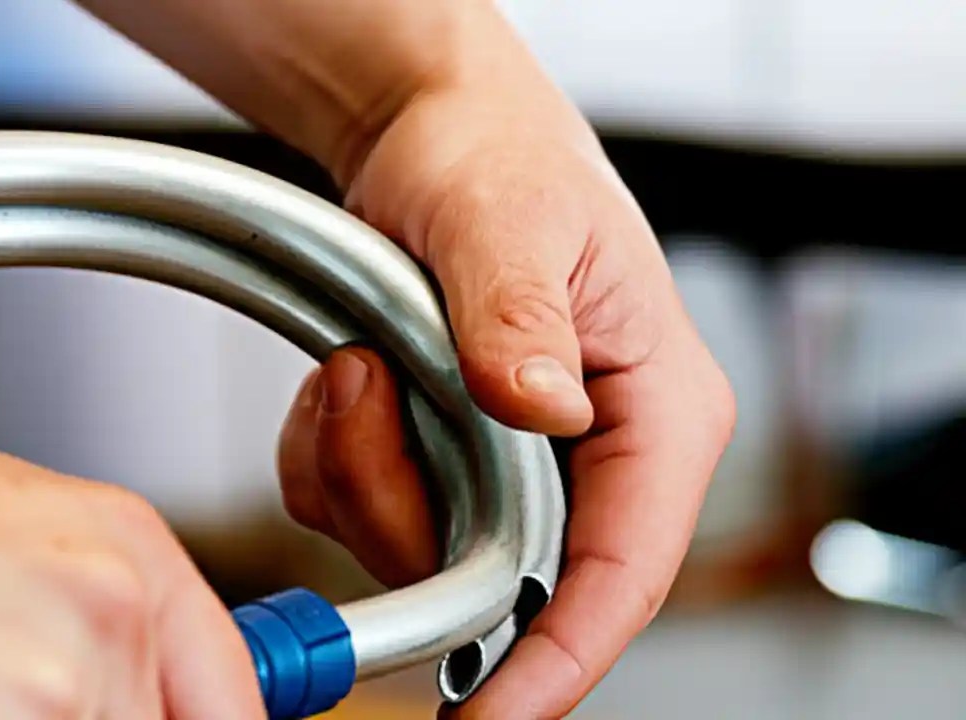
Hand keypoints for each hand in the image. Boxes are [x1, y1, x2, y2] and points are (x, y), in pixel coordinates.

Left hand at [277, 58, 735, 717]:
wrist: (434, 136)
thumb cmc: (501, 159)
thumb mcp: (512, 220)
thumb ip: (522, 316)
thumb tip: (543, 409)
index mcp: (654, 413)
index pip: (624, 574)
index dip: (558, 660)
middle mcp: (592, 456)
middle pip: (499, 573)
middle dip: (402, 500)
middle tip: (366, 388)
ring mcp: (515, 466)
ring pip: (420, 543)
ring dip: (361, 462)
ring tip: (364, 357)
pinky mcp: (448, 456)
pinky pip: (364, 506)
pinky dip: (330, 452)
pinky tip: (349, 372)